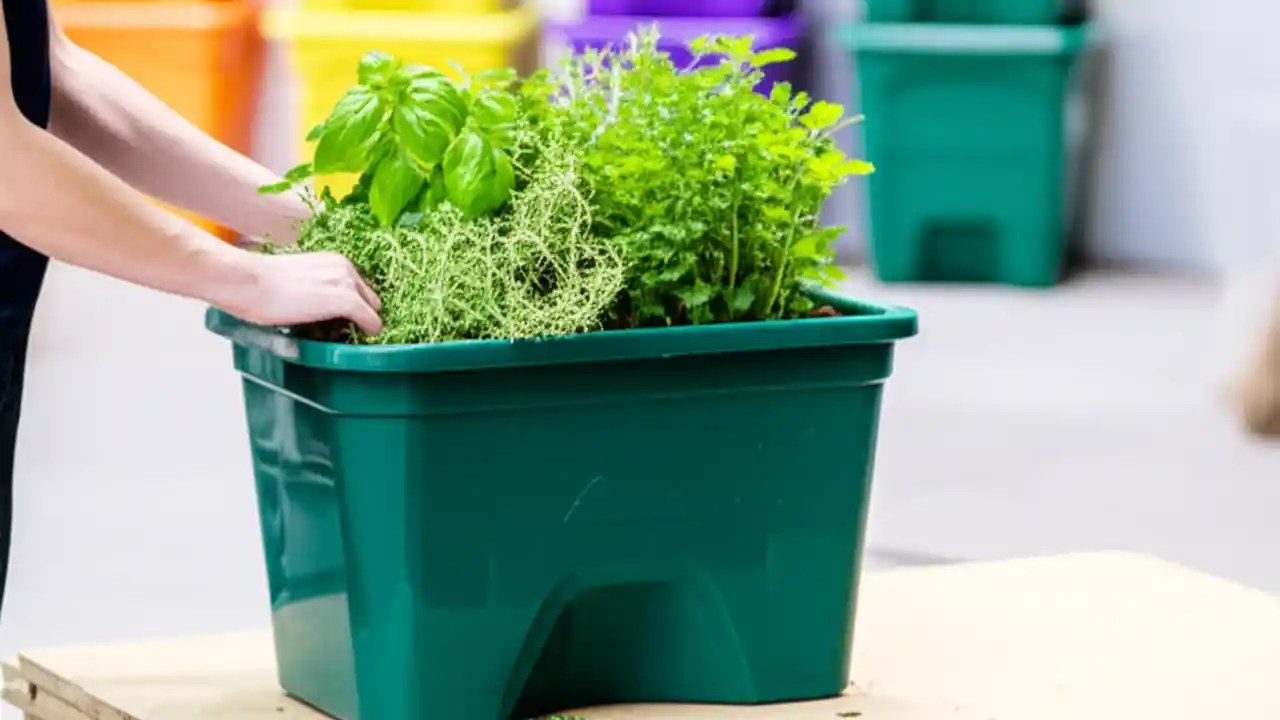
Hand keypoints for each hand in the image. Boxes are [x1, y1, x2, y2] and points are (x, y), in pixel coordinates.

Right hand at [216, 251, 382, 336]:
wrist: (248, 282)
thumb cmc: (259, 283)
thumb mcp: (298, 278)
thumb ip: (316, 286)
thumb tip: (318, 304)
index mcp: (333, 260)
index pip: (359, 285)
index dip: (356, 305)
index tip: (347, 319)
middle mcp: (345, 267)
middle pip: (370, 297)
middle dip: (363, 313)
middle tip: (348, 330)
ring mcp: (348, 283)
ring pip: (373, 309)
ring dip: (364, 323)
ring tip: (350, 336)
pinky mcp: (347, 301)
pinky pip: (372, 321)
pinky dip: (370, 331)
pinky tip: (361, 339)